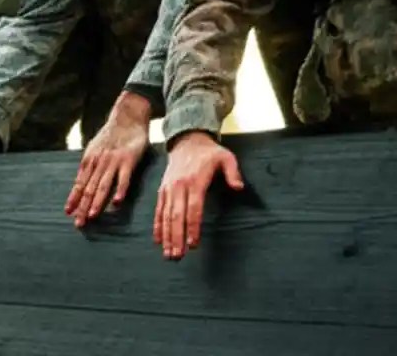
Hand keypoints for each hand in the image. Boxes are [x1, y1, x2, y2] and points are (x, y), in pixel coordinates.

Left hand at [65, 91, 150, 226]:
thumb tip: (80, 181)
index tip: (68, 213)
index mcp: (89, 160)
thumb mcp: (94, 148)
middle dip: (82, 207)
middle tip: (78, 223)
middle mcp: (99, 163)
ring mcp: (113, 162)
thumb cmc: (111, 134)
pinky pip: (124, 178)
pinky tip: (116, 202)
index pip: (79, 183)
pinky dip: (119, 190)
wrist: (127, 116)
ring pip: (103, 185)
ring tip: (92, 216)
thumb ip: (89, 165)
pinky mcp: (128, 160)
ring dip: (97, 202)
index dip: (73, 199)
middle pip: (89, 188)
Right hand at [153, 131, 243, 259]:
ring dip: (166, 236)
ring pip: (165, 216)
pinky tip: (158, 240)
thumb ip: (233, 173)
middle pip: (176, 216)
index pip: (194, 209)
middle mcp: (179, 186)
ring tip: (168, 254)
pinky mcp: (163, 190)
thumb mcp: (226, 157)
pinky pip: (158, 210)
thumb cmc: (210, 152)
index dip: (193, 227)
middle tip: (177, 256)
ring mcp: (169, 188)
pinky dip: (157, 226)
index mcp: (195, 181)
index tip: (193, 244)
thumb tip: (239, 188)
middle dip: (176, 238)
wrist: (187, 140)